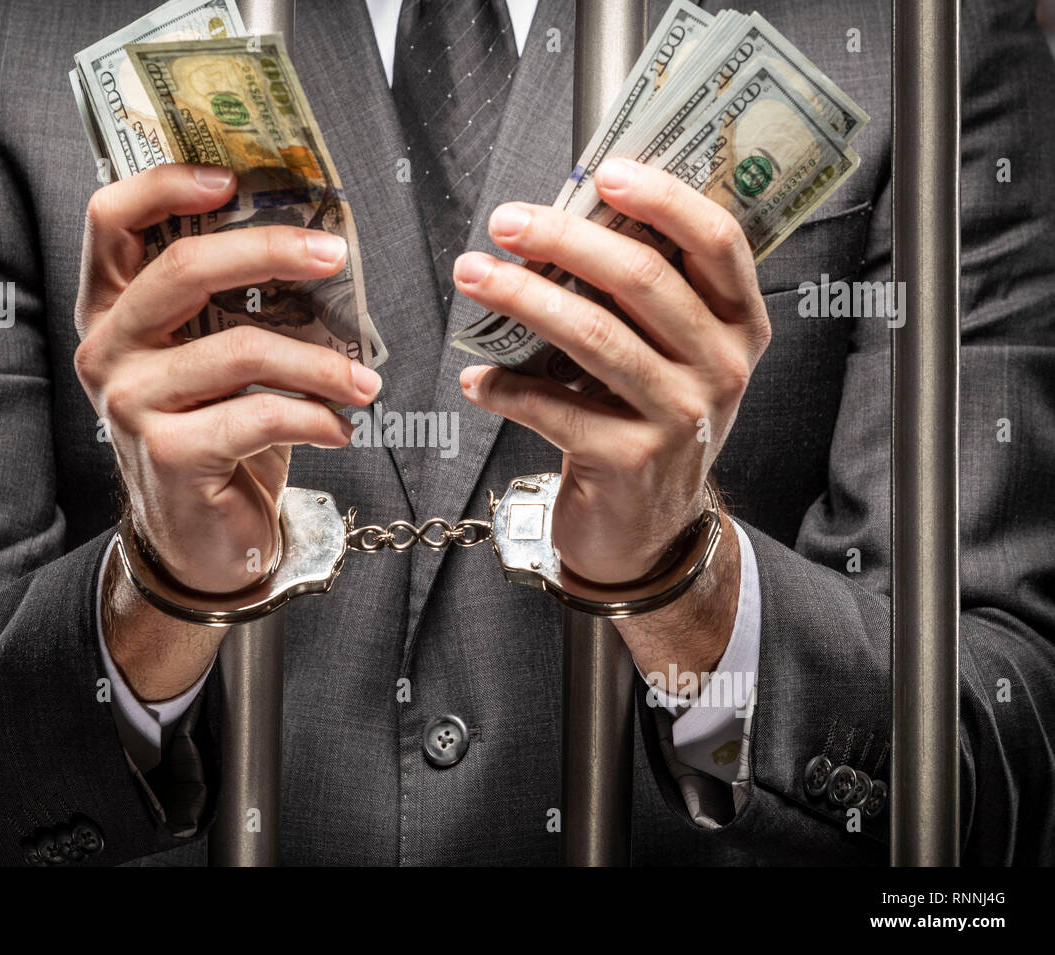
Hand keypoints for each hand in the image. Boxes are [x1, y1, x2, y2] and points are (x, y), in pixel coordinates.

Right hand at [73, 163, 379, 696]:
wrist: (199, 536)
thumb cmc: (214, 435)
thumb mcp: (213, 358)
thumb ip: (232, 302)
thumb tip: (311, 242)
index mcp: (114, 310)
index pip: (111, 219)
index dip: (166, 185)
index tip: (232, 178)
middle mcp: (109, 349)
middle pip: (183, 268)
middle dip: (272, 251)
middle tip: (334, 255)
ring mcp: (132, 403)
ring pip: (240, 348)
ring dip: (321, 362)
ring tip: (364, 381)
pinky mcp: (169, 454)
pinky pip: (260, 416)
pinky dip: (316, 418)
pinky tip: (339, 427)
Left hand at [452, 157, 770, 675]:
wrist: (649, 527)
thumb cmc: (648, 421)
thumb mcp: (670, 355)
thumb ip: (641, 297)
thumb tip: (564, 220)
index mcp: (736, 324)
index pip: (715, 241)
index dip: (661, 199)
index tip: (602, 171)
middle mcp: (721, 366)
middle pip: (641, 279)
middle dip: (562, 239)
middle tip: (506, 222)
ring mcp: (681, 416)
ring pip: (592, 335)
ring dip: (520, 298)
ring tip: (473, 276)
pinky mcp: (631, 459)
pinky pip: (553, 406)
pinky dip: (504, 387)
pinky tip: (476, 378)